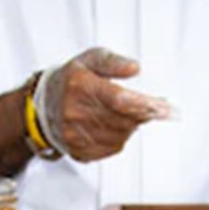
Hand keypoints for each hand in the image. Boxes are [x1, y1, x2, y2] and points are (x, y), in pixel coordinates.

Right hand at [39, 48, 171, 161]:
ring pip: (121, 135)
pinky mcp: (79, 150)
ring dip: (133, 125)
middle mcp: (75, 112)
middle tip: (159, 108)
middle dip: (145, 115)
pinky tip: (116, 125)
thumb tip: (135, 67)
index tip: (165, 107)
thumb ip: (113, 61)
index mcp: (80, 86)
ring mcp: (76, 134)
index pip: (120, 100)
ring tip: (131, 113)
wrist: (43, 105)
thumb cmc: (71, 80)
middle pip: (124, 120)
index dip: (146, 105)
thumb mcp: (89, 59)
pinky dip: (121, 137)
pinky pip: (113, 147)